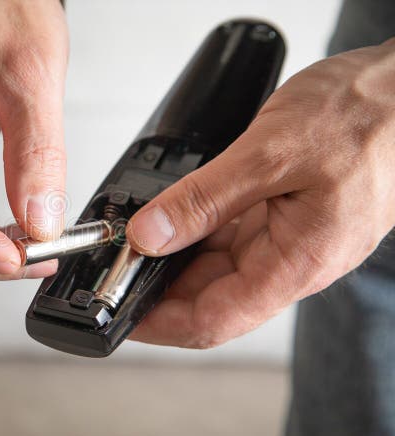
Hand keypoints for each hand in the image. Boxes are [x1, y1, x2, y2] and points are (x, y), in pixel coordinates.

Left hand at [126, 39, 394, 347]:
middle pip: (209, 297)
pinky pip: (228, 236)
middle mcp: (292, 261)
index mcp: (297, 263)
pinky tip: (167, 219)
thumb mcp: (271, 154)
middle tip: (111, 267)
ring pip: (215, 266)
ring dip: (172, 258)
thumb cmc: (366, 116)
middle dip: (157, 288)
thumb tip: (148, 236)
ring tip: (132, 241)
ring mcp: (288, 239)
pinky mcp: (282, 215)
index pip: (214, 320)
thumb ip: (204, 199)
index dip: (158, 323)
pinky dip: (193, 230)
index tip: (117, 312)